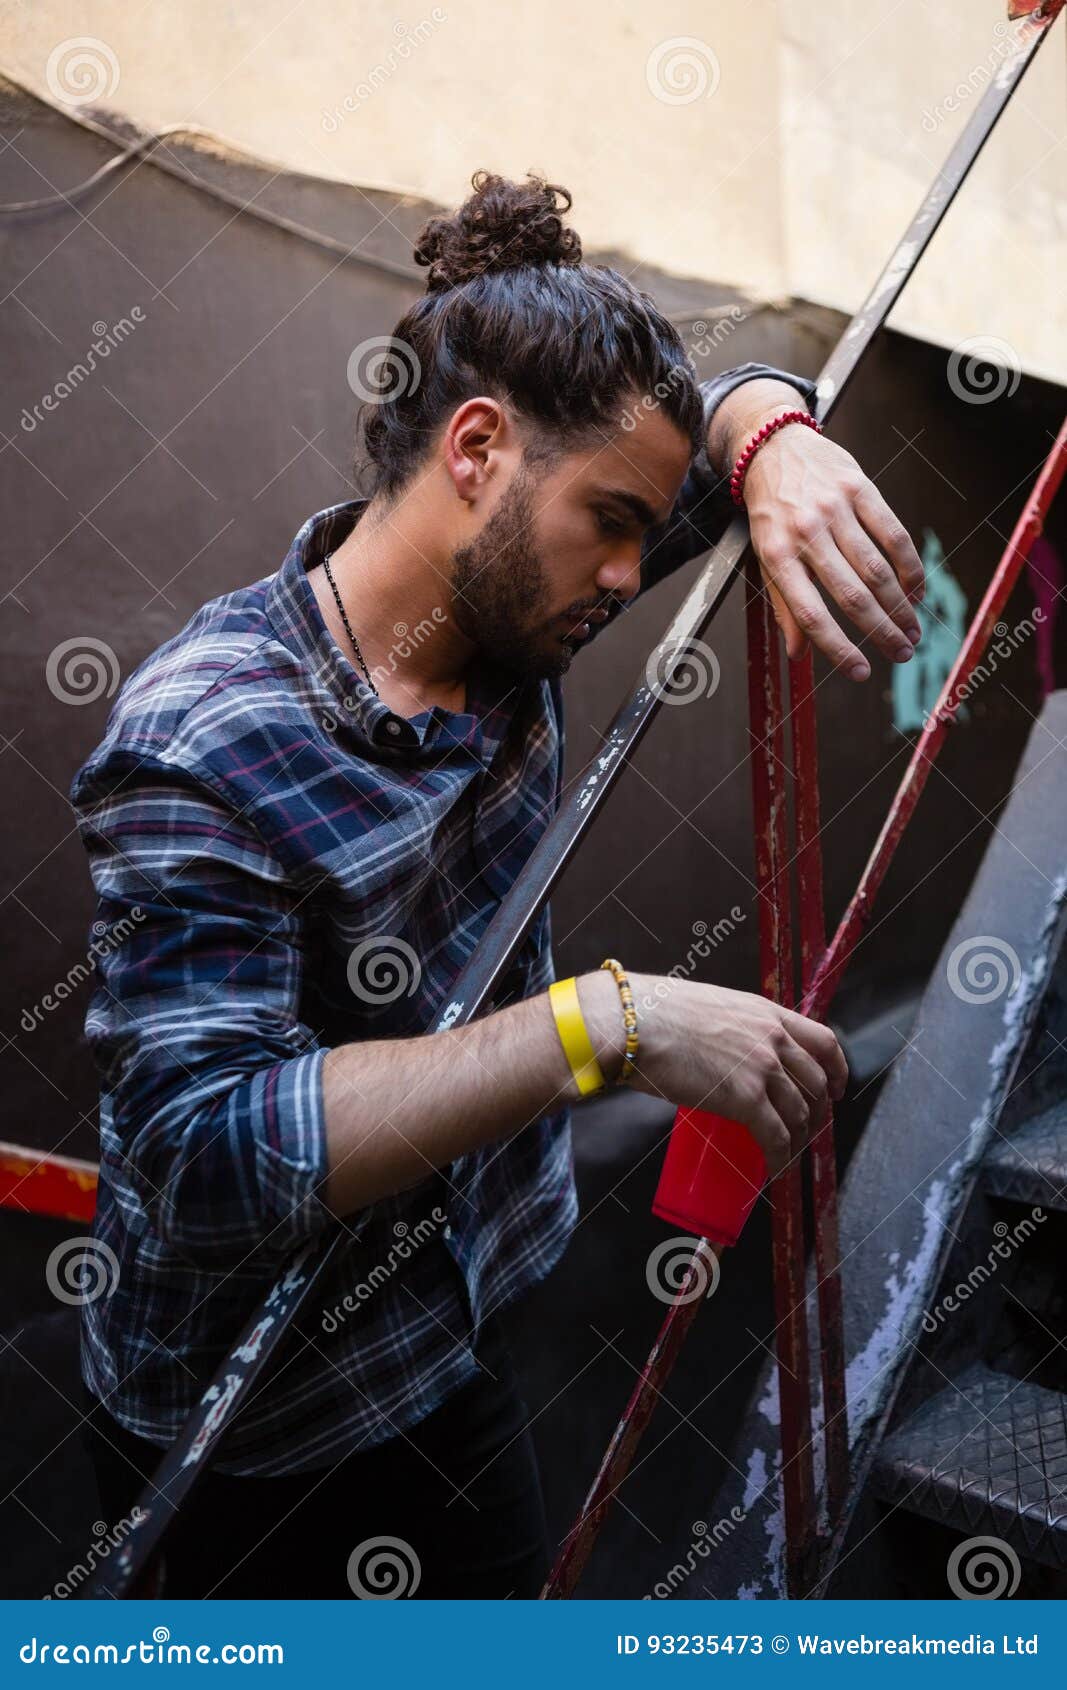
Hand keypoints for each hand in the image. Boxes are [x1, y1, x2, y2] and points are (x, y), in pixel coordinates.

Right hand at [628, 973, 847, 1177]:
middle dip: (818, 1111)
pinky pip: (777, 1136)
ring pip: (800, 1113)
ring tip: (786, 1153)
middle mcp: (773, 1038)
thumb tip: (726, 1053)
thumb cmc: (656, 1012)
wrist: (633, 1022)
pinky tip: (775, 1168)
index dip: (836, 1069)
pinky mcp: (746, 1099)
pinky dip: (781, 1157)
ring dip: (798, 1139)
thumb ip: (732, 1028)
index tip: (836, 1087)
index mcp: (767, 1013)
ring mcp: (763, 1069)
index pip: (823, 1041)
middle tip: (807, 1128)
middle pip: (817, 1083)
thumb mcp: (711, 1007)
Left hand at [742, 423, 924, 680]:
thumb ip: (784, 604)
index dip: (838, 648)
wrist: (773, 447)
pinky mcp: (859, 488)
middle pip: (852, 594)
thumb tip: (799, 654)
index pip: (811, 614)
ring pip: (877, 568)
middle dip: (881, 631)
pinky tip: (916, 591)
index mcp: (778, 556)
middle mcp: (806, 533)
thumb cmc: (770, 513)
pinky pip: (893, 534)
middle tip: (902, 654)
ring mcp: (834, 509)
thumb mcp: (765, 558)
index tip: (862, 673)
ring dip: (900, 606)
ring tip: (912, 630)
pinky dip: (909, 567)